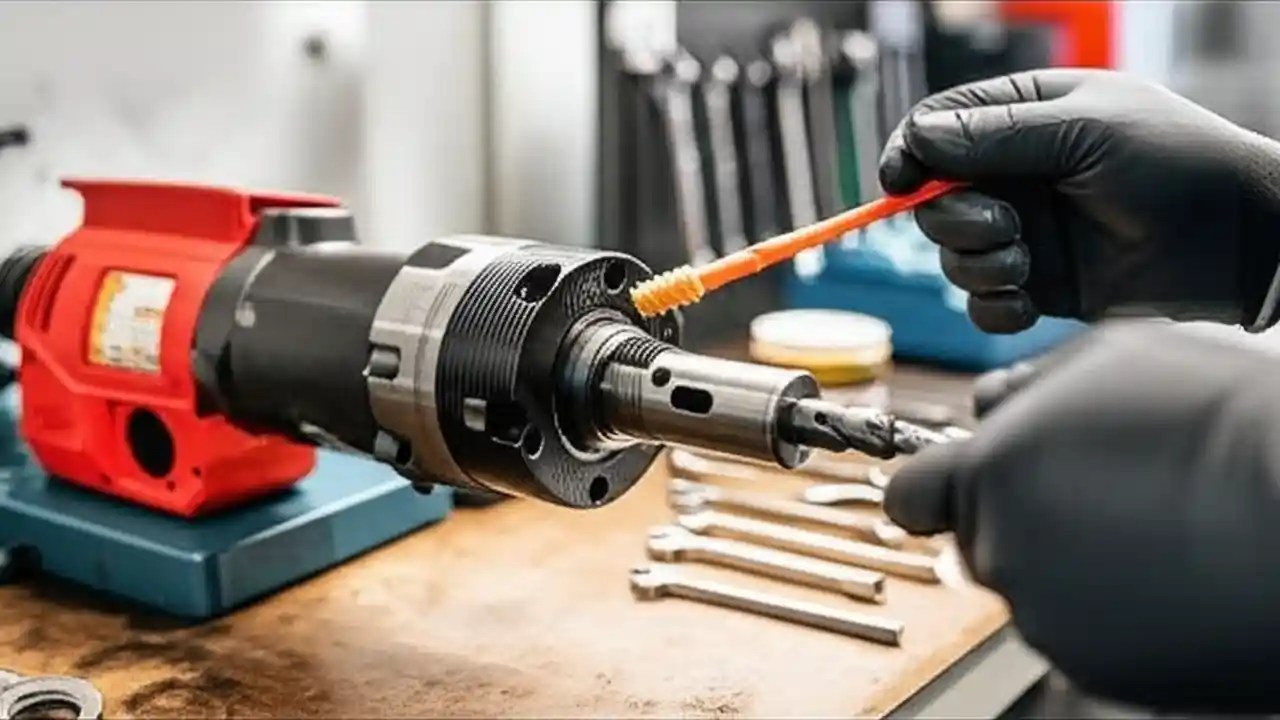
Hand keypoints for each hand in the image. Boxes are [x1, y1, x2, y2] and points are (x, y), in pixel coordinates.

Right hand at [879, 69, 1279, 332]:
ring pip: (952, 255)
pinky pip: (982, 302)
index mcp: (1024, 119)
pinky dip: (994, 306)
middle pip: (933, 200)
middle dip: (954, 219)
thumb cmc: (1176, 164)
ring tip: (1028, 263)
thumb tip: (917, 139)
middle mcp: (1017, 176)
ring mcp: (1025, 233)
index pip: (936, 129)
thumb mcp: (1083, 130)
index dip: (908, 154)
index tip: (900, 180)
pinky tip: (1028, 302)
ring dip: (978, 264)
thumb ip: (994, 135)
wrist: (1236, 241)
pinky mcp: (1038, 286)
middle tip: (1004, 226)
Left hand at [885, 322, 1279, 709]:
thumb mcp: (1111, 356)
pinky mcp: (1099, 672)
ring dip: (1067, 563)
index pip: (911, 493)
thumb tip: (988, 404)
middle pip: (977, 538)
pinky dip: (1109, 612)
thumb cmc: (1219, 421)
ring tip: (1149, 528)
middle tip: (1094, 493)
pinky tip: (1167, 571)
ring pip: (1032, 587)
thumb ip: (1024, 384)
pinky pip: (1081, 633)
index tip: (957, 481)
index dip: (936, 483)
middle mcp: (1004, 552)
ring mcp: (1049, 619)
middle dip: (1015, 515)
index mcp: (991, 473)